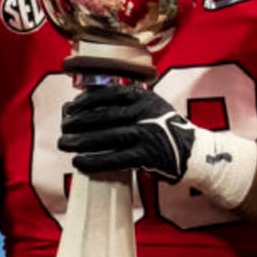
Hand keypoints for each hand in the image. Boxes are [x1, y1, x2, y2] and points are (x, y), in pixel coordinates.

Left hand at [58, 84, 193, 180]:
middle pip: (103, 116)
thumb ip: (124, 103)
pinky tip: (79, 162)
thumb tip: (82, 105)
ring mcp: (146, 134)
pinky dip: (94, 161)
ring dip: (80, 141)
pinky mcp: (147, 155)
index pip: (107, 95)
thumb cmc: (163, 128)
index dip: (84, 102)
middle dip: (78, 122)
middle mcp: (145, 113)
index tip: (69, 108)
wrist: (192, 152)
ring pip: (105, 137)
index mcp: (143, 96)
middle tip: (63, 128)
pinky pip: (114, 159)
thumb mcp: (149, 106)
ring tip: (64, 144)